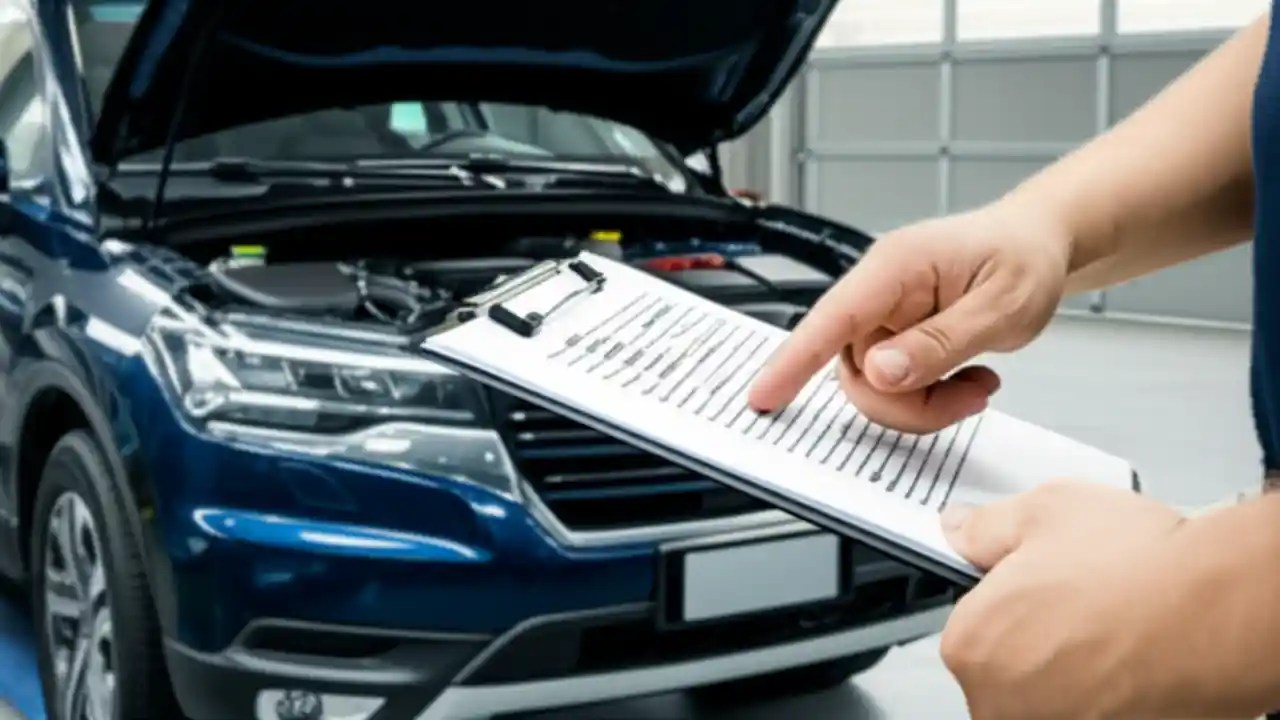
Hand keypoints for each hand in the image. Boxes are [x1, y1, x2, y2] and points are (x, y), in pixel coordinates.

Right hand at [749, 199, 1072, 432]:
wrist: (1039, 245)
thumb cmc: (1024, 257)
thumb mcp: (1002, 305)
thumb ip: (941, 342)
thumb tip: (881, 372)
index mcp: (896, 267)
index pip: (832, 318)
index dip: (794, 360)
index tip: (764, 396)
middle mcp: (879, 292)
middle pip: (856, 370)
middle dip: (905, 403)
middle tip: (967, 398)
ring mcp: (884, 317)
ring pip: (873, 386)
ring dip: (923, 404)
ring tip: (976, 384)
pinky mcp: (895, 338)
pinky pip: (892, 386)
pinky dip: (929, 398)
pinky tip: (967, 379)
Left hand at [939, 480, 1185, 719]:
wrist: (1217, 612)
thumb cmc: (1138, 568)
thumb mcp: (1042, 511)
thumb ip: (985, 528)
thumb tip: (959, 531)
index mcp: (971, 645)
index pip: (972, 627)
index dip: (1008, 601)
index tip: (1038, 588)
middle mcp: (999, 701)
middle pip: (1006, 667)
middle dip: (1038, 638)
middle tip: (1082, 605)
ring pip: (1049, 696)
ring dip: (1073, 670)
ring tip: (1112, 630)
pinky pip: (1091, 710)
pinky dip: (1108, 693)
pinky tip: (1132, 660)